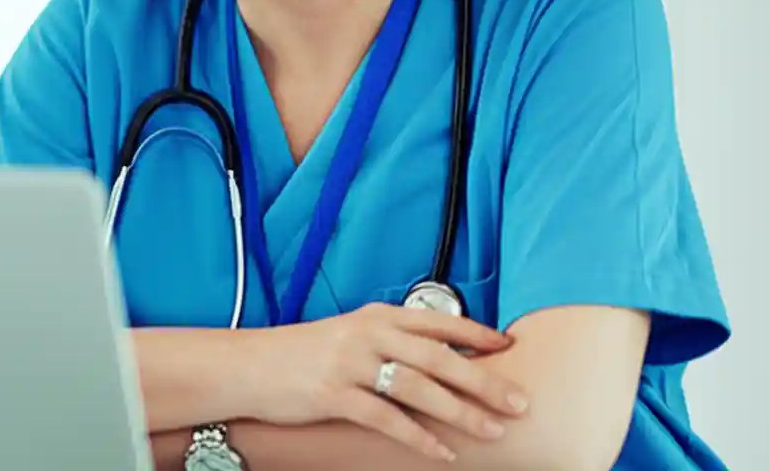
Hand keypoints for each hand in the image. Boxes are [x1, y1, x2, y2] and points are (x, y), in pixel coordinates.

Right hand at [239, 303, 529, 462]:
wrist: (249, 365)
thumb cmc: (302, 353)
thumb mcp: (350, 335)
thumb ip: (390, 341)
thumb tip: (441, 359)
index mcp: (376, 315)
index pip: (438, 321)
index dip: (477, 334)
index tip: (510, 348)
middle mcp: (367, 334)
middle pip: (438, 358)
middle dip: (484, 381)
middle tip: (518, 401)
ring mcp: (350, 364)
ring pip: (418, 389)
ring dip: (461, 412)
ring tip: (492, 430)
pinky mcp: (334, 395)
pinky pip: (387, 419)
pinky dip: (419, 438)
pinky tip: (442, 453)